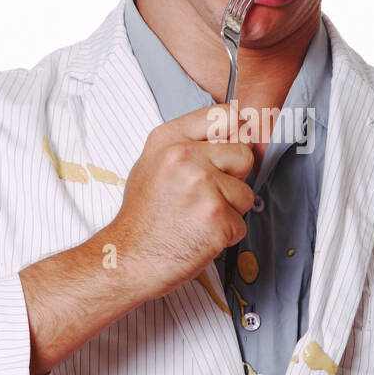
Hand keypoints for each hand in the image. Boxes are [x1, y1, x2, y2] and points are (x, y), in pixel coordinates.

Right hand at [105, 103, 254, 300]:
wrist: (128, 259)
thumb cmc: (142, 217)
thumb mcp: (153, 165)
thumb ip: (190, 146)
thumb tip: (233, 134)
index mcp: (169, 139)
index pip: (224, 116)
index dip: (234, 136)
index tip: (229, 152)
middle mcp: (185, 156)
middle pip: (243, 154)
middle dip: (233, 179)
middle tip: (205, 197)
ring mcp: (202, 185)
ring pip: (245, 193)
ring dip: (229, 212)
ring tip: (196, 219)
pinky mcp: (216, 216)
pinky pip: (240, 224)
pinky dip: (225, 236)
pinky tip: (199, 236)